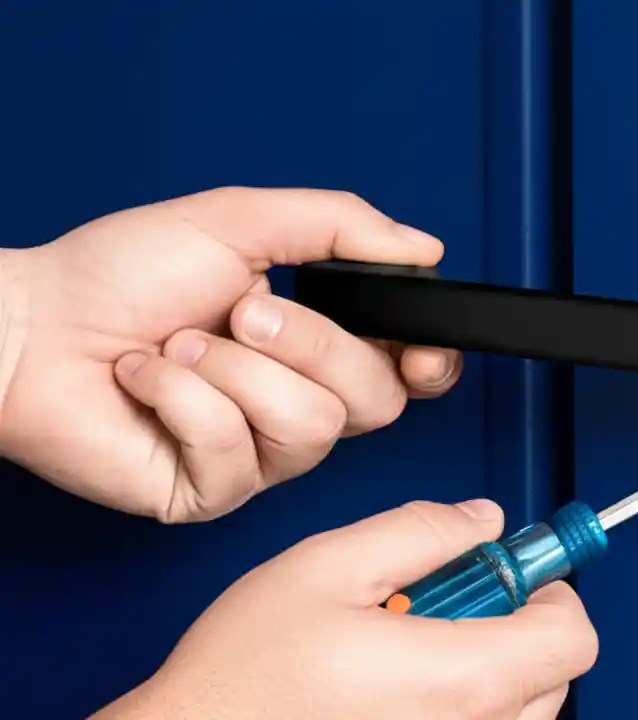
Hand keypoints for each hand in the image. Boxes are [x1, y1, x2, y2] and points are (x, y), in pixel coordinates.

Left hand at [0, 188, 462, 521]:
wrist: (29, 326)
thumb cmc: (120, 274)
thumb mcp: (241, 222)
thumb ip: (341, 226)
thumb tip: (425, 248)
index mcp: (317, 346)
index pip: (409, 374)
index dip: (428, 364)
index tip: (414, 344)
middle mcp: (298, 403)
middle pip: (377, 401)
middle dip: (310, 343)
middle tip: (241, 312)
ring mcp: (258, 456)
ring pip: (312, 427)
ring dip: (235, 370)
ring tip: (180, 345)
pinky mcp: (211, 493)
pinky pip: (237, 453)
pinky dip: (184, 401)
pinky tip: (147, 380)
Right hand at [95, 499, 598, 719]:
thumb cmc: (241, 682)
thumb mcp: (325, 568)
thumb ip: (419, 533)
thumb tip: (481, 520)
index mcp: (459, 680)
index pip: (572, 637)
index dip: (550, 592)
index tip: (513, 573)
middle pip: (554, 675)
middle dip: (516, 627)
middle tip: (446, 604)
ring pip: (521, 713)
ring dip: (490, 671)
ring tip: (410, 649)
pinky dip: (461, 709)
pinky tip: (397, 691)